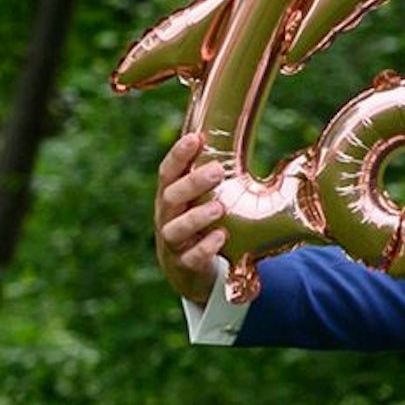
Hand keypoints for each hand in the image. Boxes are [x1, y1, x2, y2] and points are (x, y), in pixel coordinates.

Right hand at [155, 133, 226, 305]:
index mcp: (170, 196)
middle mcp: (167, 216)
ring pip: (176, 228)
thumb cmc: (199, 223)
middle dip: (192, 183)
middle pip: (171, 197)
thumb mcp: (201, 199)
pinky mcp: (184, 265)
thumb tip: (238, 135)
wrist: (189, 269)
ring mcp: (173, 242)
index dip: (178, 155)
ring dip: (197, 217)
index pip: (168, 172)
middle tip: (216, 170)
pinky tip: (220, 237)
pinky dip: (205, 248)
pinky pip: (191, 257)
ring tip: (219, 207)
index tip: (196, 138)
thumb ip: (212, 176)